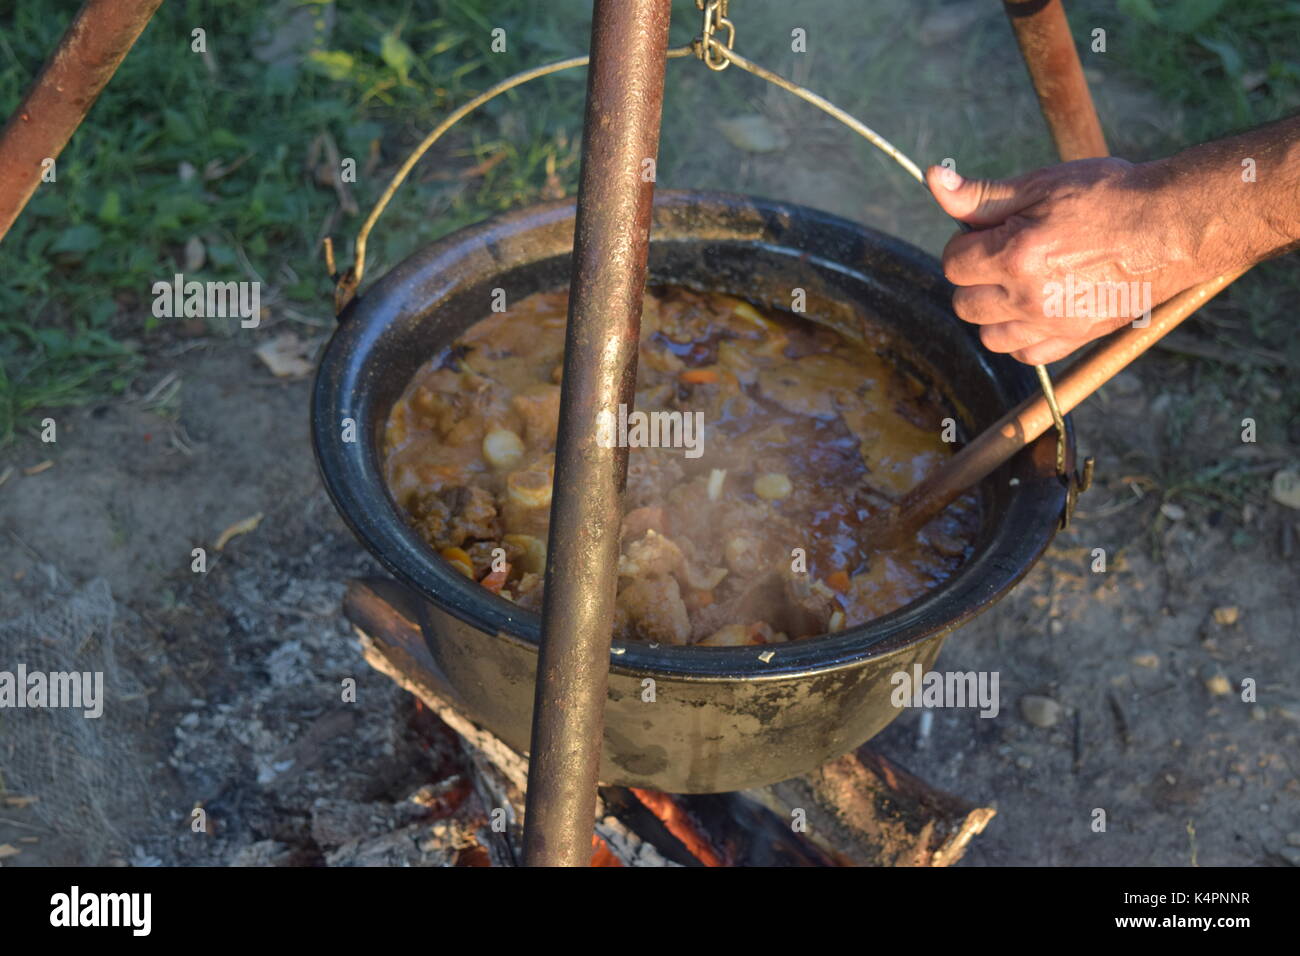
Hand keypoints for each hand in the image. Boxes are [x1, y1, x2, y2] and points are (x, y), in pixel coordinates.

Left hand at [926, 158, 1210, 364]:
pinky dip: (1022, 337)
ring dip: (993, 311)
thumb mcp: (1041, 184)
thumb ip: (981, 195)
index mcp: (1015, 257)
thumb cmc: (1108, 196)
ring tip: (1020, 281)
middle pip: (964, 304)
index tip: (992, 230)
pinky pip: (1026, 355)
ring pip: (989, 335)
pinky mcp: (1075, 339)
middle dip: (975, 277)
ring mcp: (1052, 324)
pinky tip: (1037, 307)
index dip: (966, 243)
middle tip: (1007, 252)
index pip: (953, 263)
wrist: (1175, 224)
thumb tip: (933, 179)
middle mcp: (1029, 299)